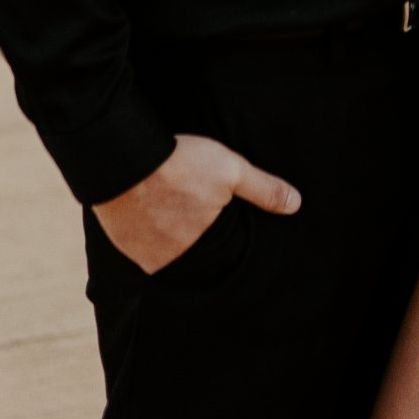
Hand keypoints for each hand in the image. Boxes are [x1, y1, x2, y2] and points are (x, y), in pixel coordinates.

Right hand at [93, 133, 300, 273]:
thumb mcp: (230, 170)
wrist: (123, 158)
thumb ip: (263, 190)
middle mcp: (174, 260)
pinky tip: (150, 212)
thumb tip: (295, 205)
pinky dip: (147, 234)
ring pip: (166, 250)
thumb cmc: (179, 163)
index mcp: (203, 247)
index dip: (220, 234)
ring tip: (170, 208)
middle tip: (189, 207)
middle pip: (192, 252)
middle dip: (194, 235)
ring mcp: (147, 255)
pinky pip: (142, 246)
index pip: (220, 252)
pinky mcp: (125, 246)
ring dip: (170, 236)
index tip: (215, 218)